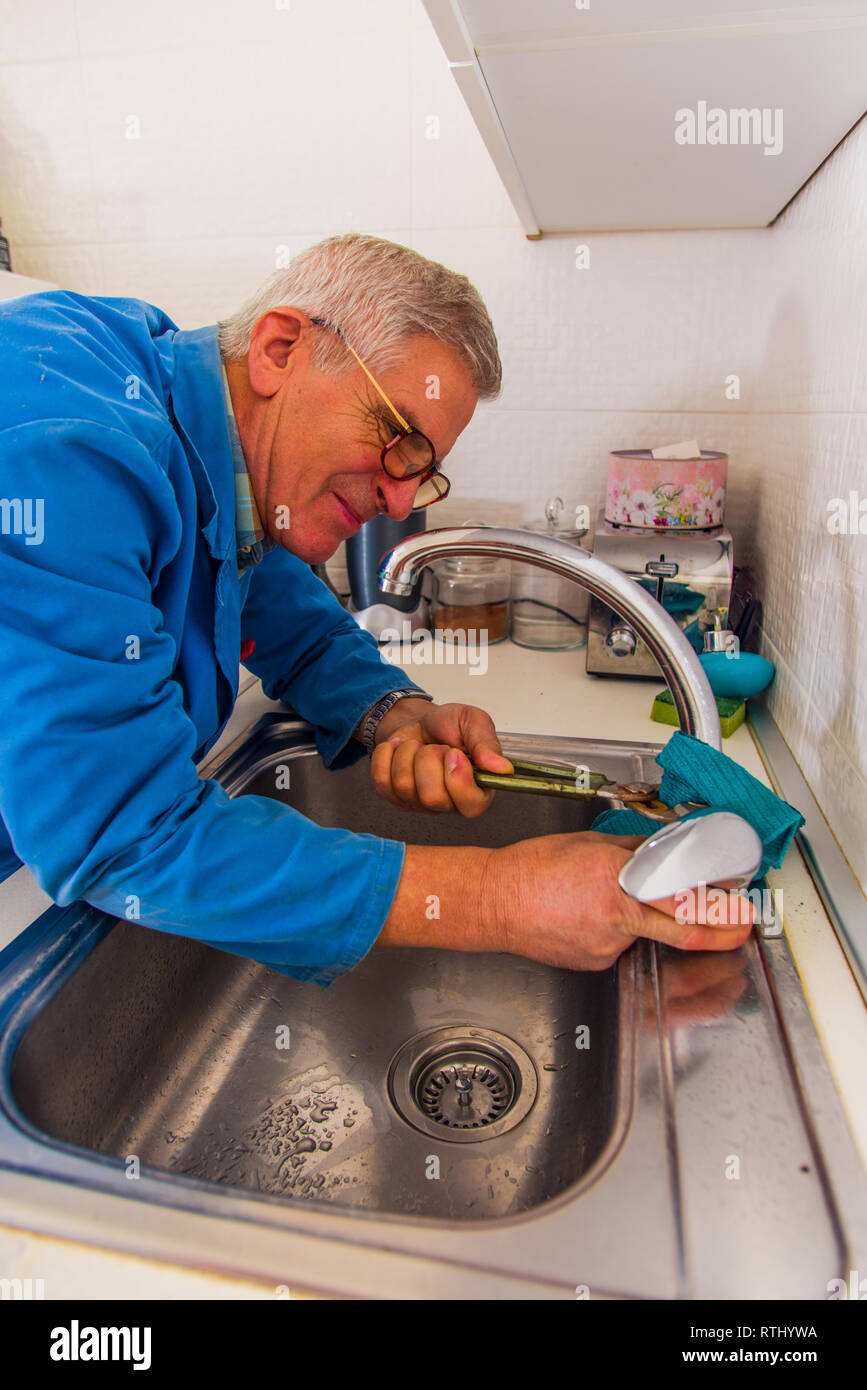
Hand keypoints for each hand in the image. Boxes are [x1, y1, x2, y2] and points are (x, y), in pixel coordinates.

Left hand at [369, 699, 512, 817]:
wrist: (421, 720)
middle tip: (436, 746)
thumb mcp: (474, 722)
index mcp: (479, 790)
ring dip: (408, 754)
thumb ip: (487, 744)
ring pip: (405, 787)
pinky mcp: (395, 797)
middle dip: (429, 759)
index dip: (458, 779)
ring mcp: (420, 804)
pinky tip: (399, 749)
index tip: (454, 753)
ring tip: (419, 746)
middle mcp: (451, 803)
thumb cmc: (450, 725)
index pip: (471, 806)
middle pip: (432, 797)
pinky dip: (387, 755)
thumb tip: (501, 768)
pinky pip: (381, 781)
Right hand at [483, 830, 755, 971]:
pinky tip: (589, 918)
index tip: (740, 902)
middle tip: (743, 926)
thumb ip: (634, 851)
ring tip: (616, 907)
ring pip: (648, 937)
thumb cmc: (532, 869)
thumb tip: (667, 850)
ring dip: (652, 925)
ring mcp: (608, 945)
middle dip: (723, 932)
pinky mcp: (596, 963)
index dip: (718, 905)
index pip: (683, 897)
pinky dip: (618, 933)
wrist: (494, 903)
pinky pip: (621, 947)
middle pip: (685, 932)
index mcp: (618, 877)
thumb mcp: (590, 845)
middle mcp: (617, 915)